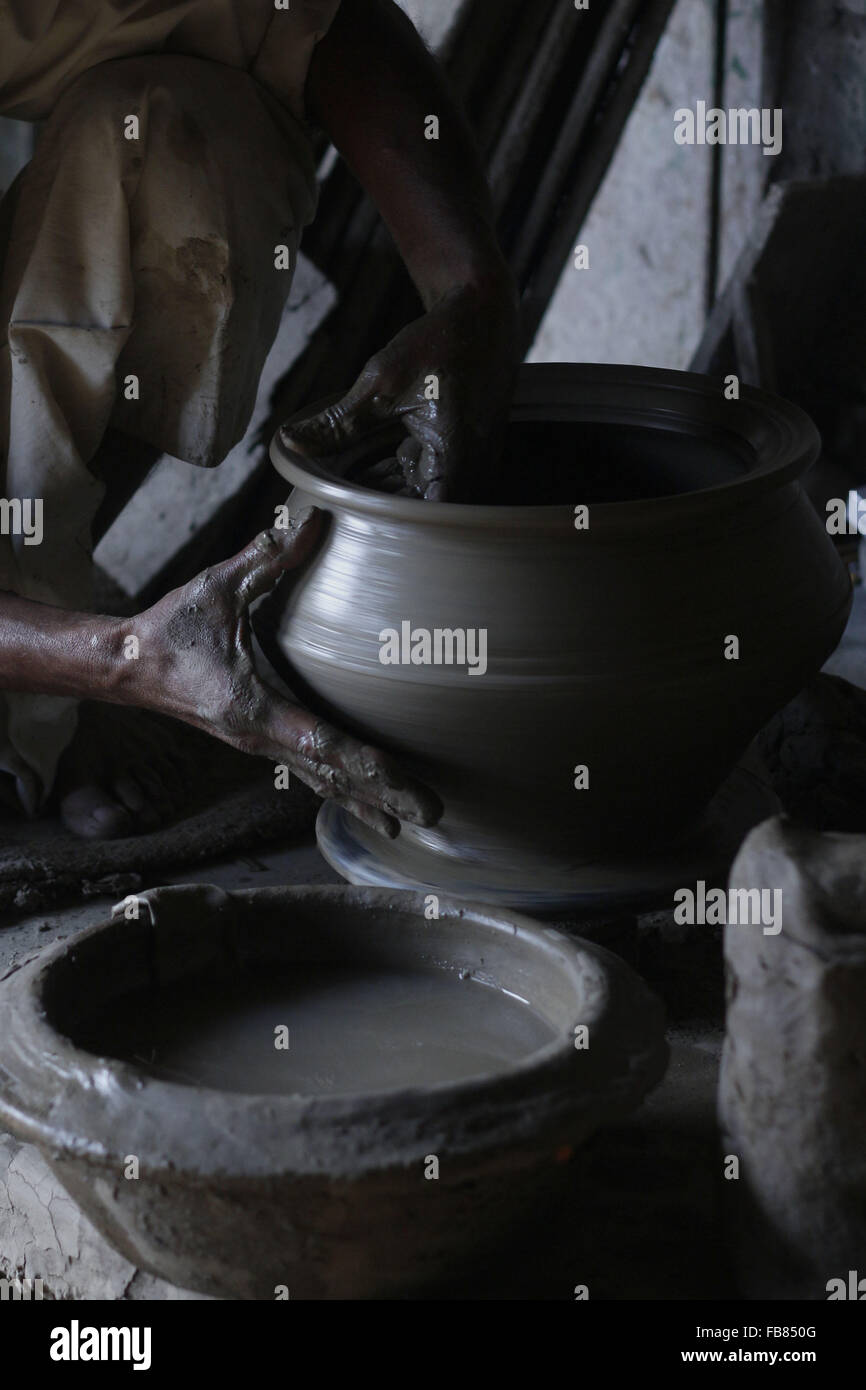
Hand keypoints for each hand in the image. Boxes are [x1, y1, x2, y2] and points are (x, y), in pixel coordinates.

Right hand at [128, 509, 442, 836]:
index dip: (365, 764)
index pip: (320, 744)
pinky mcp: (256, 741)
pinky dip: (337, 790)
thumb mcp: (217, 587)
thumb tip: (314, 518)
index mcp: (251, 707)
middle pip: (330, 777)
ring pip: (319, 783)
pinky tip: (362, 801)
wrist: (126, 668)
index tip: (401, 782)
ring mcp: (257, 745)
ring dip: (363, 802)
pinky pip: (304, 774)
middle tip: (429, 814)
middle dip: (380, 797)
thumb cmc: (171, 629)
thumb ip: (267, 557)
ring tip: (404, 822)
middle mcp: (257, 737)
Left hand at [280, 280, 519, 501]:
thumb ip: (337, 422)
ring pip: (423, 501)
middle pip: (424, 516)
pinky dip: (397, 481)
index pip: (431, 520)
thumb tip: (290, 443)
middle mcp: (473, 468)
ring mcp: (469, 464)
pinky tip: (363, 475)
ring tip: (344, 492)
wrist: (481, 314)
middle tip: (334, 510)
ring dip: (387, 497)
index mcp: (459, 456)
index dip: (394, 529)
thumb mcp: (381, 381)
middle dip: (381, 515)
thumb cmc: (441, 341)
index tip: (355, 524)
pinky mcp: (460, 455)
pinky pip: (426, 482)